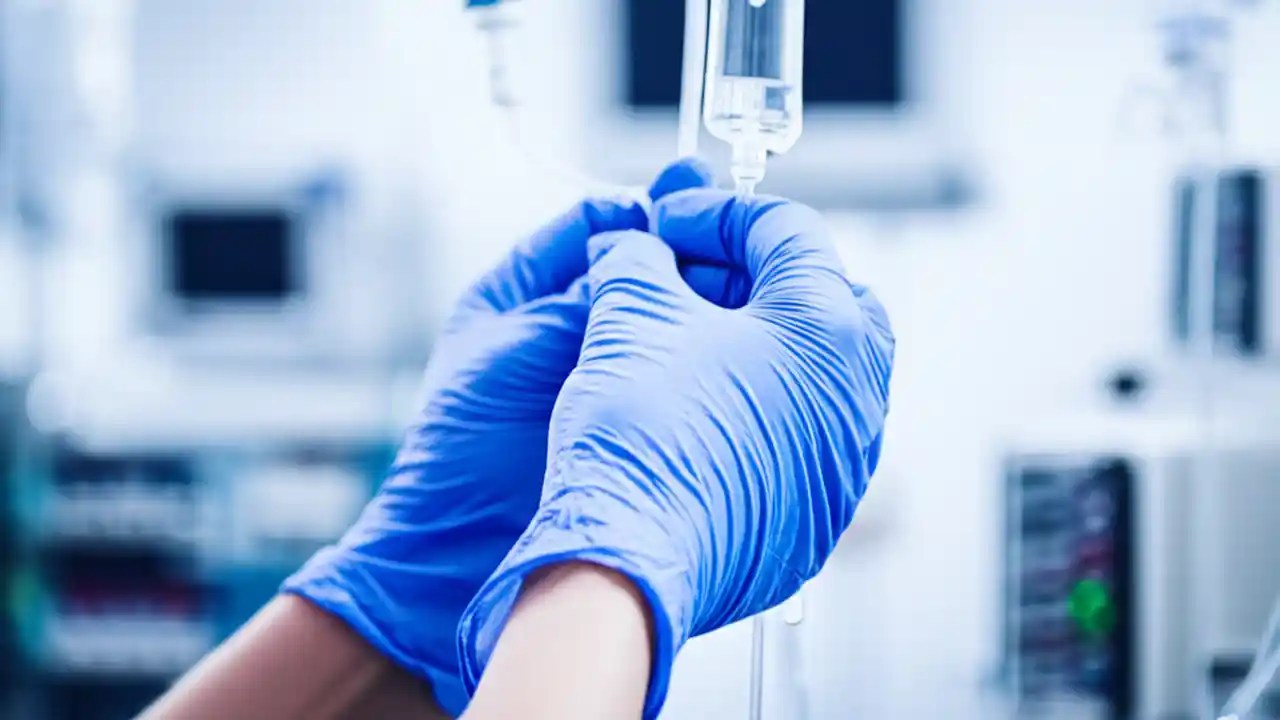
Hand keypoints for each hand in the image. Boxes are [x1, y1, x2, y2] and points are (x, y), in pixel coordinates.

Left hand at [282, 160, 713, 715]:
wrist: (462, 549)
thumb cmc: (463, 446)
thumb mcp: (517, 344)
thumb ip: (582, 291)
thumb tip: (640, 231)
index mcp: (522, 295)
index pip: (592, 230)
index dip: (639, 211)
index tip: (687, 195)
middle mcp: (570, 330)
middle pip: (639, 272)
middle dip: (685, 248)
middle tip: (736, 224)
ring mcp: (608, 377)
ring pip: (667, 320)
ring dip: (703, 299)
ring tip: (752, 274)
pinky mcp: (640, 422)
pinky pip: (679, 373)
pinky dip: (708, 352)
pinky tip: (743, 335)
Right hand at [458, 189, 894, 718]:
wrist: (630, 561)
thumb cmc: (641, 437)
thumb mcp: (629, 314)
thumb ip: (639, 260)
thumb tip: (635, 250)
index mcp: (829, 326)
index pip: (786, 230)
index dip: (715, 213)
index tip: (667, 224)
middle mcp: (857, 392)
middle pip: (820, 297)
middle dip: (751, 276)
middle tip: (687, 280)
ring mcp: (845, 459)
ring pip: (814, 371)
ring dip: (758, 343)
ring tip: (687, 344)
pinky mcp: (819, 512)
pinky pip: (800, 436)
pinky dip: (759, 407)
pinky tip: (698, 411)